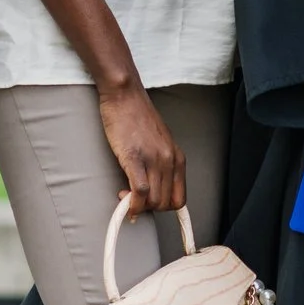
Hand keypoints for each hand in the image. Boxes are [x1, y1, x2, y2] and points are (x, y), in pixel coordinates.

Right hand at [98, 82, 185, 215]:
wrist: (125, 96)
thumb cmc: (137, 116)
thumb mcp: (158, 142)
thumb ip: (160, 164)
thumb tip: (152, 188)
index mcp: (177, 158)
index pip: (180, 198)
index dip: (164, 208)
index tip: (150, 205)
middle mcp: (169, 160)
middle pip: (166, 203)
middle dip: (149, 208)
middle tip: (134, 202)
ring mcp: (154, 159)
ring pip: (154, 200)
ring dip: (138, 207)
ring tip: (126, 197)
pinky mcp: (135, 157)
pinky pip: (140, 191)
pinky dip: (132, 203)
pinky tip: (124, 199)